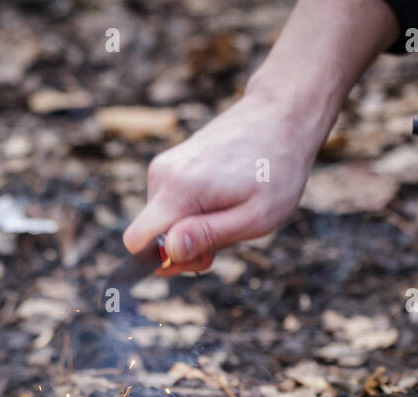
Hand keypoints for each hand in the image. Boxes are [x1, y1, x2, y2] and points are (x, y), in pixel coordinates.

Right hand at [122, 92, 319, 274]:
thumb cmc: (276, 170)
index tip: (199, 258)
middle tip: (229, 233)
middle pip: (152, 235)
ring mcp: (165, 165)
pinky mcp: (172, 162)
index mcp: (180, 190)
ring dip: (195, 228)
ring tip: (232, 210)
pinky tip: (225, 198)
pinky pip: (171, 204)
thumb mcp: (254, 217)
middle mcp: (163, 175)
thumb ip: (208, 236)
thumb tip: (169, 252)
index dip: (163, 261)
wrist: (280, 115)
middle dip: (187, 246)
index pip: (136, 241)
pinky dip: (196, 211)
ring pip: (164, 221)